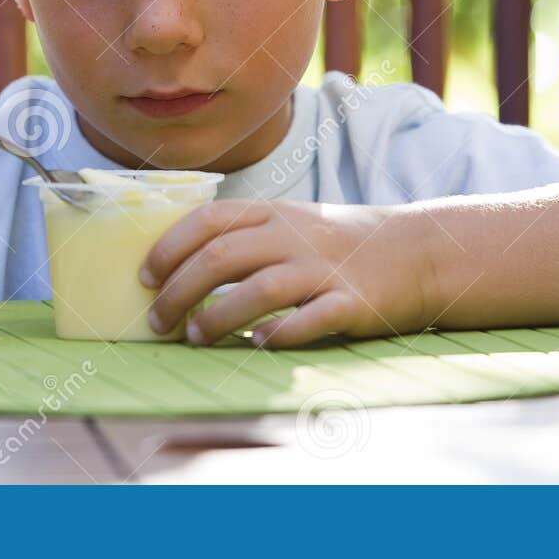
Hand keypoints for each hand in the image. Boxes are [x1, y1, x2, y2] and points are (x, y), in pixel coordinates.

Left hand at [139, 199, 441, 348]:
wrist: (414, 251)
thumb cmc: (336, 244)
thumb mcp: (289, 223)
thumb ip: (243, 236)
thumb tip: (178, 267)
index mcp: (274, 213)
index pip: (209, 219)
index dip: (170, 246)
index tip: (144, 276)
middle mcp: (294, 237)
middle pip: (224, 256)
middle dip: (180, 289)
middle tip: (158, 321)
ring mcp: (324, 269)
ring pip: (261, 288)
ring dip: (219, 315)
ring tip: (195, 337)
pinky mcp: (351, 302)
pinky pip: (312, 318)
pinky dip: (281, 332)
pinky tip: (258, 344)